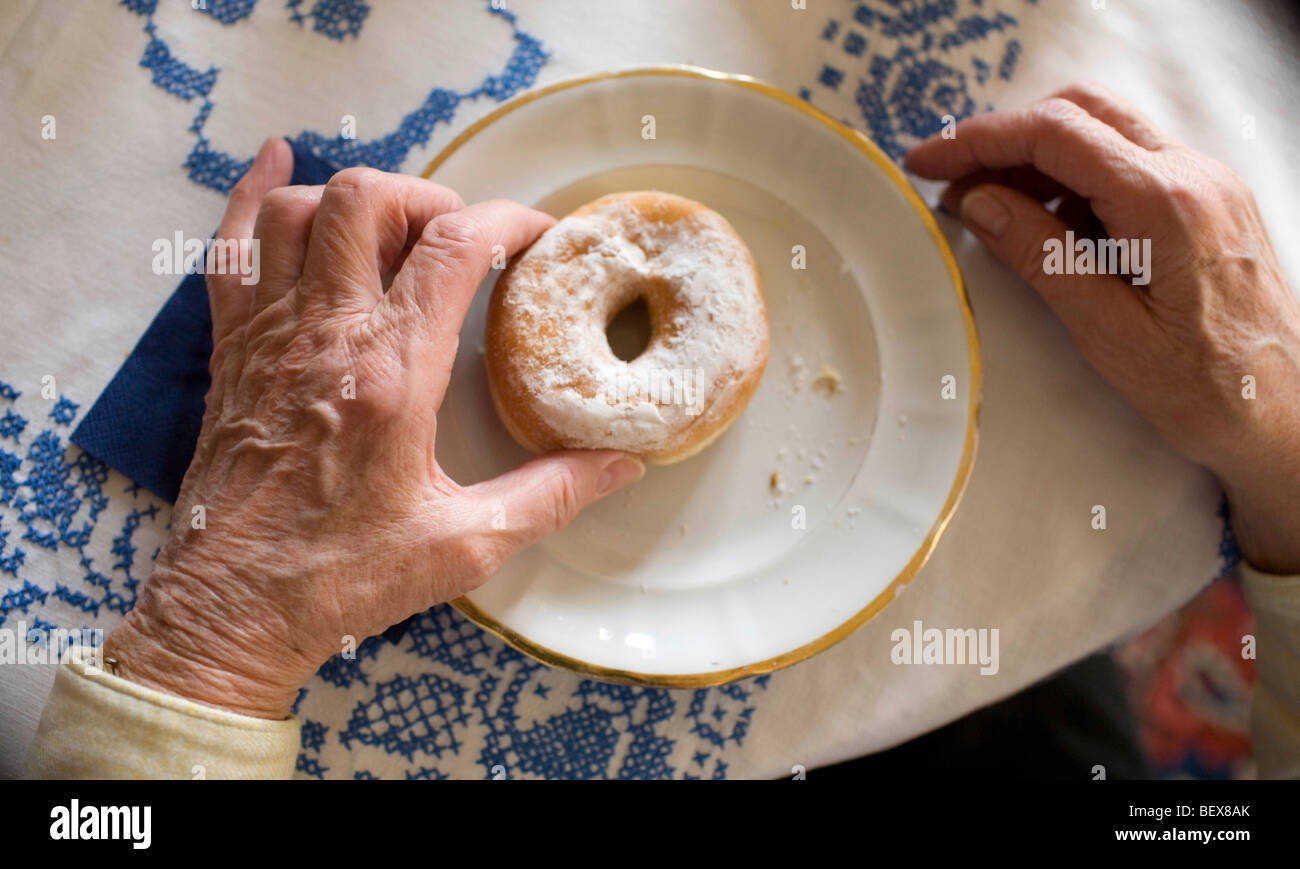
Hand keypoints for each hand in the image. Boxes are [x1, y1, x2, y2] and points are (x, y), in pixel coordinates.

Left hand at [106, 140, 644, 717]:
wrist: (231, 608)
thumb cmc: (342, 577)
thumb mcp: (466, 545)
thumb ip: (551, 496)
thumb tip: (620, 466)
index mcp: (392, 374)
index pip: (455, 249)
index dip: (508, 221)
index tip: (537, 234)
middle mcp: (326, 335)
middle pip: (369, 201)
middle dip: (429, 197)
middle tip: (461, 237)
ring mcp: (270, 335)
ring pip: (298, 210)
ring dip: (351, 200)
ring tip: (392, 231)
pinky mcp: (233, 349)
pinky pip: (228, 246)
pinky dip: (250, 195)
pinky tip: (276, 164)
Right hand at [907, 82, 1299, 572]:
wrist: (1289, 417)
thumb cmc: (1210, 391)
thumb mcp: (1110, 334)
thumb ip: (1042, 259)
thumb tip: (981, 204)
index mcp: (1169, 204)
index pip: (1056, 135)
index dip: (980, 142)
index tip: (929, 163)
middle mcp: (1195, 176)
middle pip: (1080, 113)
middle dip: (1005, 138)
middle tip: (951, 181)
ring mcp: (1206, 185)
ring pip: (1104, 132)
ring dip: (1038, 158)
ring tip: (989, 211)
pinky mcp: (1206, 204)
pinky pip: (1130, 163)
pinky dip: (1074, 178)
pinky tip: (1045, 225)